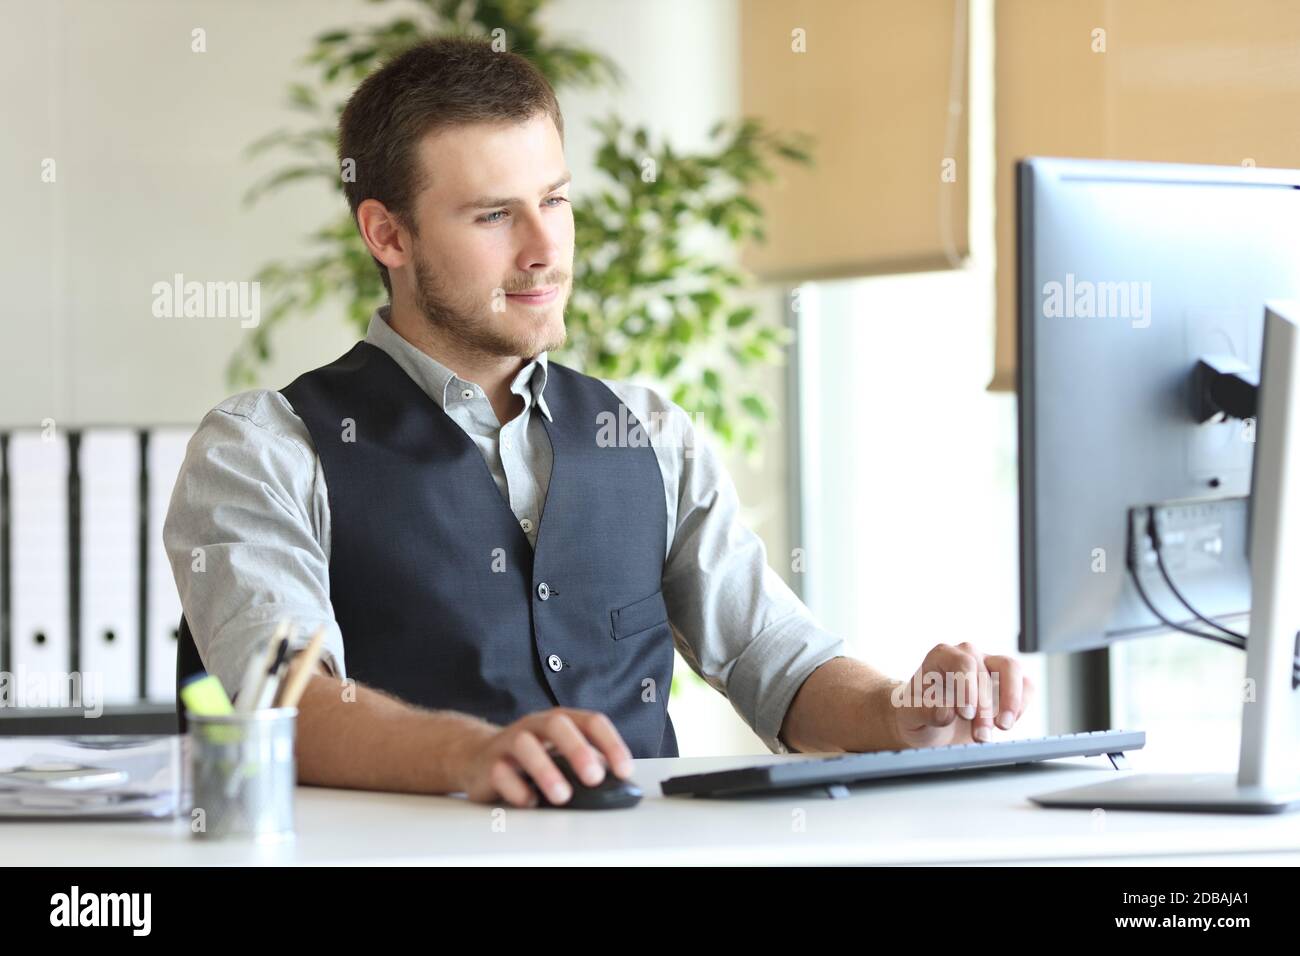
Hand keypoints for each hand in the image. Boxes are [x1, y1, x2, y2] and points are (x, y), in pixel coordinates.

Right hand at [452, 708, 634, 807]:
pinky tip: (531, 802)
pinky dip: (517, 789)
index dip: (611, 743)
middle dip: (578, 750)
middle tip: (594, 778)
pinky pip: (500, 773)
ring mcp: (509, 742)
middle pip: (556, 724)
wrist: (479, 758)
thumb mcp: (563, 756)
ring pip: (524, 745)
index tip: (625, 770)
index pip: (591, 722)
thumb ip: (589, 764)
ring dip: (545, 770)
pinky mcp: (489, 765)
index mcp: (561, 720)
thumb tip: (620, 785)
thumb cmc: (532, 757)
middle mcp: (535, 725)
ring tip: (562, 796)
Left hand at [888, 642, 1033, 748]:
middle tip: (980, 736)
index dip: (968, 688)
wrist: (929, 725)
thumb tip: (946, 710)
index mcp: (941, 656)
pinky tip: (1006, 723)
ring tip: (1003, 727)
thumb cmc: (918, 715)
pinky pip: (1025, 685)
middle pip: (988, 671)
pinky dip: (1021, 705)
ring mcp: (990, 665)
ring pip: (1012, 670)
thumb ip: (925, 711)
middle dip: (986, 707)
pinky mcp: (1007, 682)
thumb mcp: (911, 717)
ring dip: (1011, 702)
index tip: (967, 714)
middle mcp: (968, 655)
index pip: (962, 663)